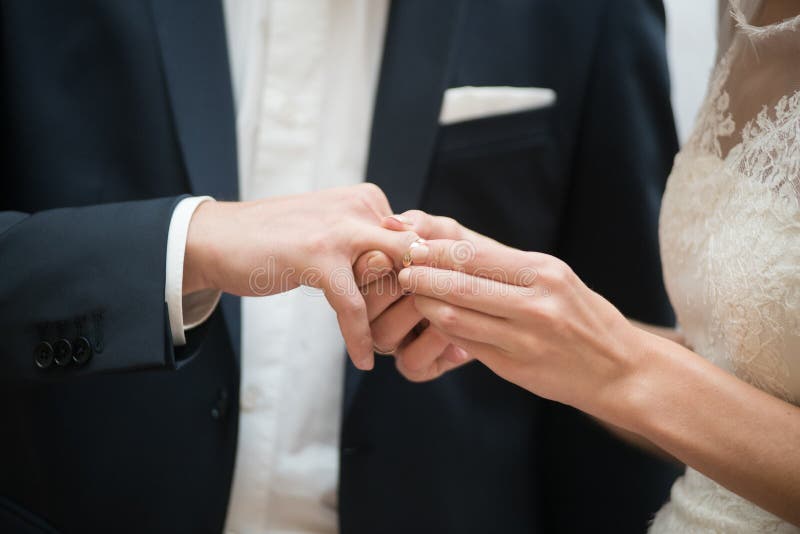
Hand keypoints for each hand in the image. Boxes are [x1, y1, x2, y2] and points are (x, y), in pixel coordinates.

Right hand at [183, 183, 419, 369]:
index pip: (417, 242)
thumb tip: (411, 273)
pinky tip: (363, 359)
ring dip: (388, 320)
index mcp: (368, 198)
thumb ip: (369, 243)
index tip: (419, 311)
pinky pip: (353, 305)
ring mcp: (340, 230)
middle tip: (415, 332)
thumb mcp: (332, 231)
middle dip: (416, 299)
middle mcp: (361, 207)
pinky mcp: (317, 256)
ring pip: (390, 280)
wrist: (218, 237)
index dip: (421, 279)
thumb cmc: (278, 240)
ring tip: (388, 346)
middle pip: (413, 260)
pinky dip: (359, 336)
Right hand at [355, 210, 493, 380]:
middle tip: (413, 277)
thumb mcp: (449, 235)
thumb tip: (393, 222)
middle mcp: (379, 313)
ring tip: (444, 300)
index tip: (389, 256)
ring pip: (383, 336)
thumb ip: (424, 226)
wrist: (510, 294)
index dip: (368, 268)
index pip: (355, 277)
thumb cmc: (471, 257)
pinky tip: (455, 330)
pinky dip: (433, 342)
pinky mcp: (416, 364)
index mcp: (375, 279)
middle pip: (362, 309)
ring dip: (412, 314)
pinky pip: (411, 360)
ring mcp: (396, 341)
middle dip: (388, 290)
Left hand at [397, 236, 648, 423]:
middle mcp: (534, 302)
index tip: (410, 242)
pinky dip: (443, 329)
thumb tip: (453, 247)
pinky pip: (466, 343)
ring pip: (455, 315)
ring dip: (425, 302)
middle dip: (421, 271)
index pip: (474, 253)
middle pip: (459, 281)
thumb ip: (507, 265)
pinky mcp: (515, 367)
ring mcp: (524, 337)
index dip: (435, 247)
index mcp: (542, 272)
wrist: (620, 369)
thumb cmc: (582, 316)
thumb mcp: (554, 278)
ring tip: (410, 292)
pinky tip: (431, 321)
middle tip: (398, 266)